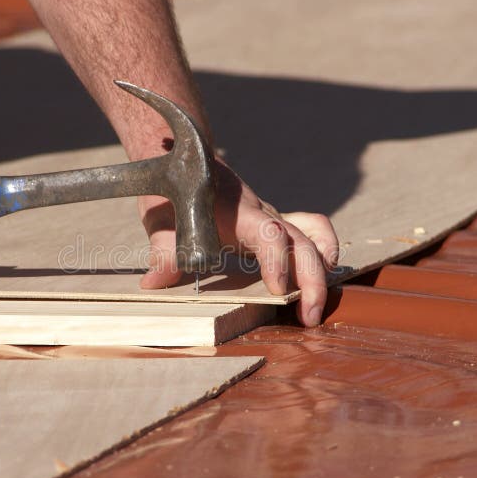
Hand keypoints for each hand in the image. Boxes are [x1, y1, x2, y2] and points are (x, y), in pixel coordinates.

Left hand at [138, 158, 338, 326]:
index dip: (277, 260)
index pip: (269, 234)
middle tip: (309, 318)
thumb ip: (163, 253)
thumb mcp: (161, 222)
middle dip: (312, 280)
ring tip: (315, 307)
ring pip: (313, 236)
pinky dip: (323, 253)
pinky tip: (317, 282)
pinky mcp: (276, 224)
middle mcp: (263, 215)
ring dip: (322, 271)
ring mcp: (273, 218)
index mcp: (239, 214)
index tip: (277, 290)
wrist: (185, 159)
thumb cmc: (173, 193)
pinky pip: (312, 231)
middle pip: (303, 241)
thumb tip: (153, 283)